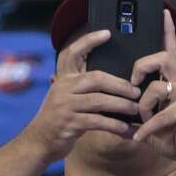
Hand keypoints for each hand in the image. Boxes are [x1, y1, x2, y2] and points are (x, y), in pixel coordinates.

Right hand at [20, 29, 140, 163]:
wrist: (38, 142)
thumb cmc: (60, 120)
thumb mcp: (66, 99)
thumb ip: (82, 89)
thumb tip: (114, 84)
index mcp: (63, 79)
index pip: (74, 53)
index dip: (90, 41)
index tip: (107, 33)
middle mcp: (63, 88)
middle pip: (96, 78)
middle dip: (120, 85)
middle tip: (136, 91)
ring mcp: (65, 105)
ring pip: (98, 100)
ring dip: (121, 105)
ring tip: (135, 109)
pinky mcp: (69, 123)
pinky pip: (97, 122)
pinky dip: (114, 126)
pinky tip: (126, 129)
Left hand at [130, 10, 175, 172]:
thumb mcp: (153, 122)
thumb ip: (138, 114)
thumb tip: (118, 112)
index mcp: (175, 81)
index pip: (171, 51)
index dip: (168, 31)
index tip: (163, 12)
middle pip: (160, 58)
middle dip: (141, 67)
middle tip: (133, 83)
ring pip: (154, 88)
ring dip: (142, 107)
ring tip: (143, 123)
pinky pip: (159, 116)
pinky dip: (146, 129)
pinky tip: (140, 138)